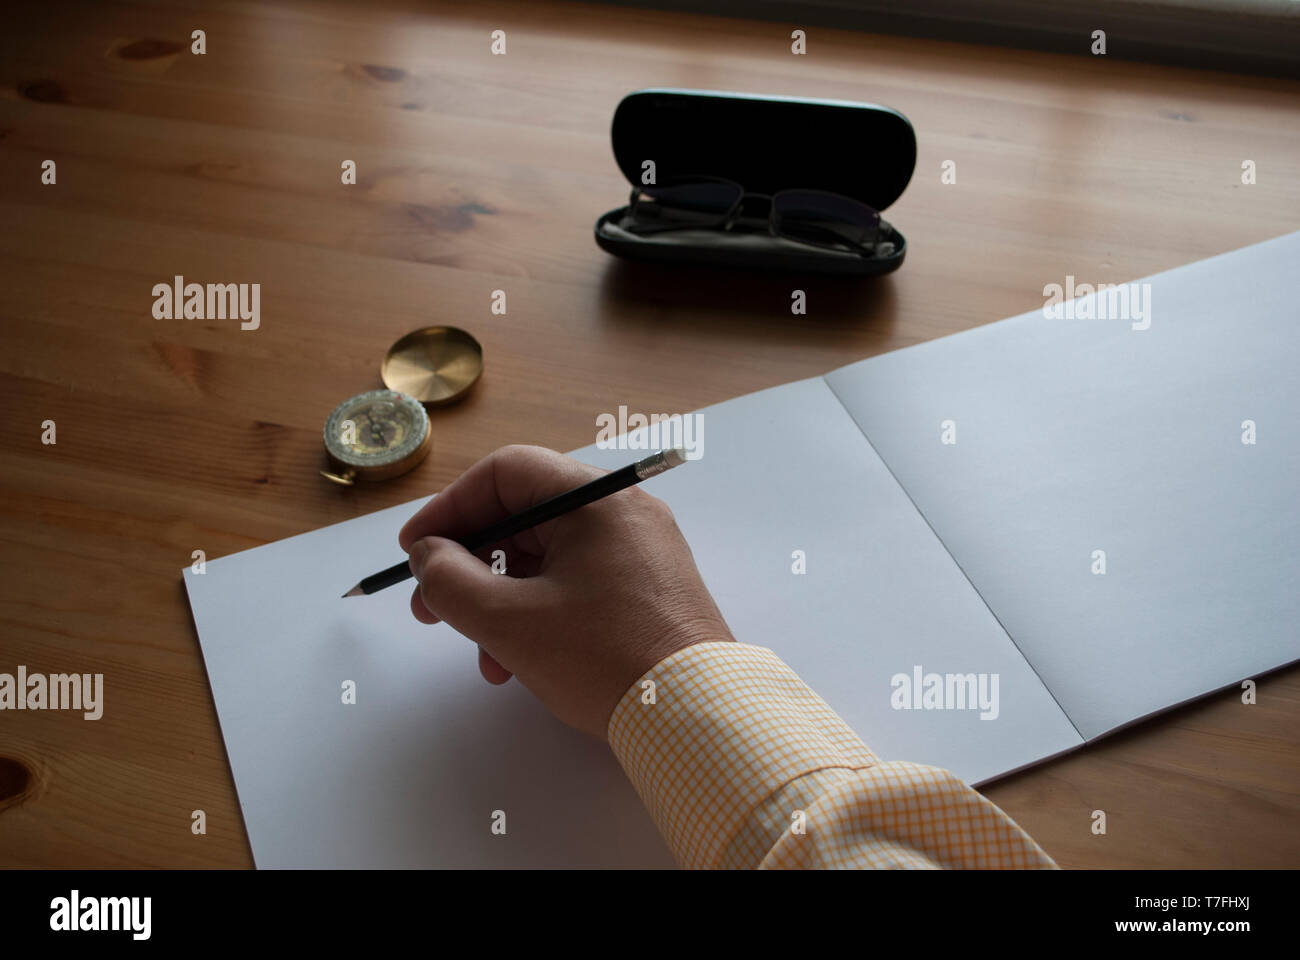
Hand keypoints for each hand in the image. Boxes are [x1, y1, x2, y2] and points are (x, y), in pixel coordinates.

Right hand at [398, 445, 733, 737]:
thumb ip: (450, 581)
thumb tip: (428, 556)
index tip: (416, 550)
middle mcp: (625, 513)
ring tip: (481, 655)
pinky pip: (577, 583)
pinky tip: (516, 664)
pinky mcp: (646, 590)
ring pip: (547, 558)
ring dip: (500, 600)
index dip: (450, 508)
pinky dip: (539, 613)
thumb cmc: (604, 659)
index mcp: (599, 500)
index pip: (507, 473)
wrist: (694, 716)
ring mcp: (640, 552)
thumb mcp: (510, 621)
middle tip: (429, 608)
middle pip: (525, 517)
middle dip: (470, 565)